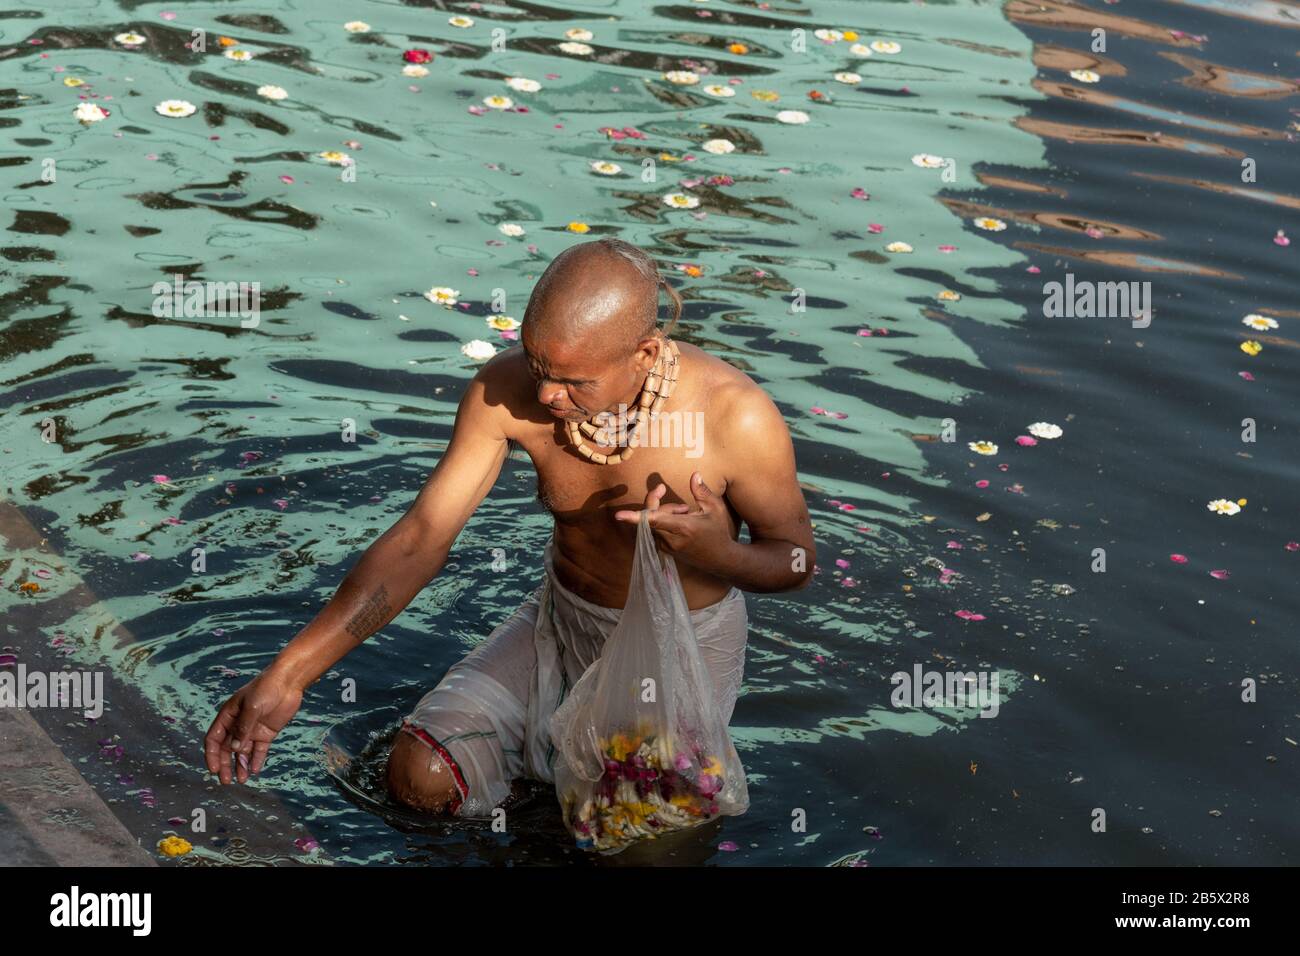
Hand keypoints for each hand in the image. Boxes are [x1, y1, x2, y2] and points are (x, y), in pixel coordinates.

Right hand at [204, 666, 302, 783]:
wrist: (288, 681)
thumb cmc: (266, 688)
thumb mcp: (252, 707)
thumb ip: (243, 728)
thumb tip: (234, 749)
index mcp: (228, 716)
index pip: (214, 739)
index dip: (212, 755)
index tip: (214, 769)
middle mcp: (238, 725)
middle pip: (227, 749)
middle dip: (225, 765)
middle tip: (226, 781)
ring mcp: (252, 730)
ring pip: (243, 752)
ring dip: (241, 765)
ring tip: (242, 780)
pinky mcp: (267, 733)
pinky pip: (259, 750)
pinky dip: (256, 760)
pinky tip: (255, 770)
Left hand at [614, 473, 735, 572]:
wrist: (721, 560)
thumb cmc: (719, 532)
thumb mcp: (715, 508)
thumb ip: (702, 491)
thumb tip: (695, 474)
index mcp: (683, 528)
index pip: (654, 520)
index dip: (634, 517)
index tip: (618, 515)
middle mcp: (671, 539)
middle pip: (649, 516)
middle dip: (655, 500)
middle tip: (662, 489)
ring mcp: (666, 547)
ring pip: (651, 523)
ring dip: (662, 512)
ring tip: (684, 510)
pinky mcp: (664, 550)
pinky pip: (654, 530)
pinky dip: (662, 521)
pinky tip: (680, 519)